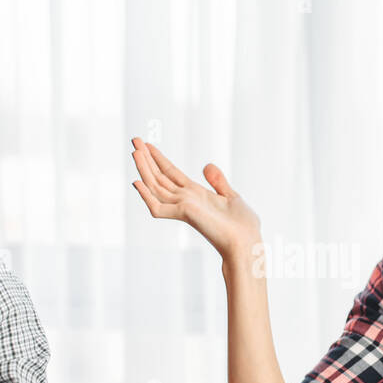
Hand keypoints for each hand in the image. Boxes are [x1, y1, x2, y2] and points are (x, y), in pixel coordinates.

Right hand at [129, 137, 262, 261]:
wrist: (248, 243)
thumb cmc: (243, 226)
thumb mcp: (231, 196)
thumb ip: (217, 182)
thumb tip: (207, 165)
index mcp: (196, 194)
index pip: (171, 173)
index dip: (159, 159)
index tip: (148, 145)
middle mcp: (186, 200)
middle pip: (160, 177)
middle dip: (147, 159)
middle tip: (135, 140)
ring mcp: (183, 208)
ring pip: (156, 187)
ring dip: (144, 169)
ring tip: (134, 151)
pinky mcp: (185, 215)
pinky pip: (158, 207)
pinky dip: (146, 196)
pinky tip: (137, 182)